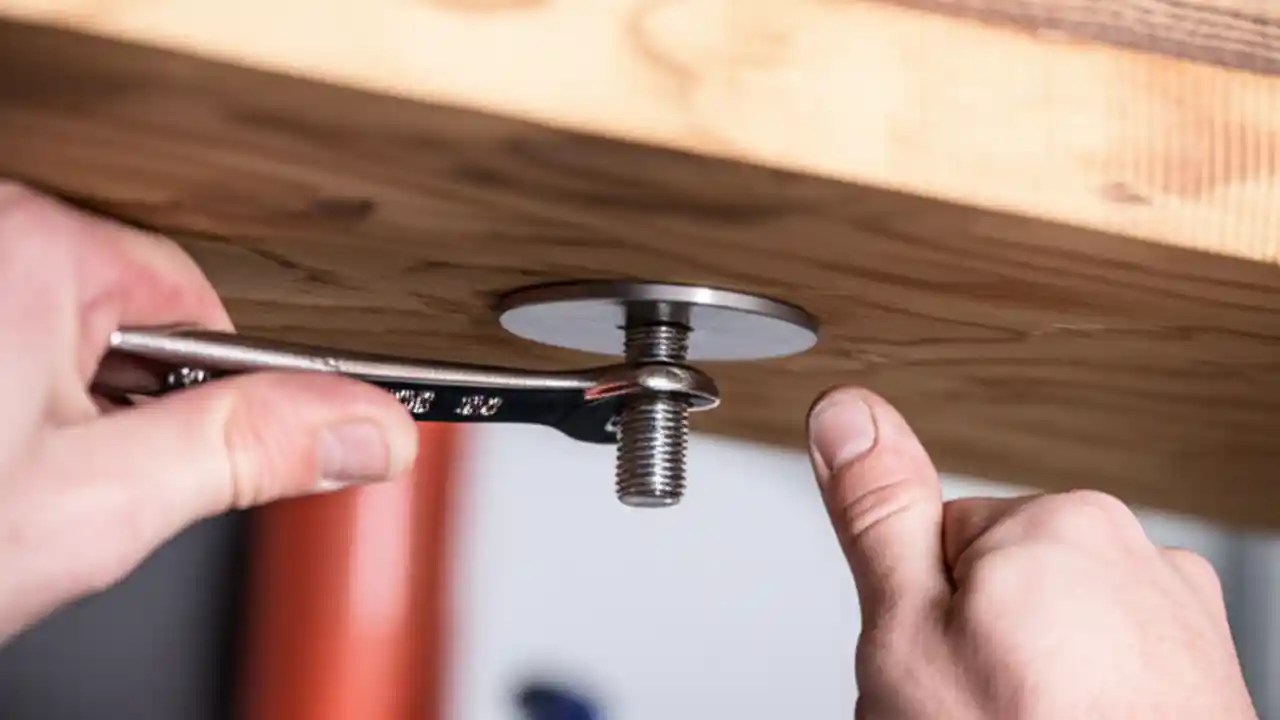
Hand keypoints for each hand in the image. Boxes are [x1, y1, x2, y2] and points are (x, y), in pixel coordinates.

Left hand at [0, 182, 417, 640]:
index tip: (171, 449)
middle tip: (60, 476)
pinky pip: (4, 333)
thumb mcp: (96, 505)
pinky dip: (2, 391)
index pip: (195, 302)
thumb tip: (369, 428)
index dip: (200, 394)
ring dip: (50, 403)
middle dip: (118, 402)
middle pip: (121, 314)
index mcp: (34, 251)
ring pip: (53, 330)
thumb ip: (248, 451)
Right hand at [807, 388, 1256, 718]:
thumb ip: (877, 513)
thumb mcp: (908, 634)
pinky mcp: (1205, 687)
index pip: (939, 545)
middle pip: (997, 591)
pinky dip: (1080, 711)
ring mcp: (1182, 626)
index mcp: (1062, 521)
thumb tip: (847, 411)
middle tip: (967, 716)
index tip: (930, 668)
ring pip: (1051, 642)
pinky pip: (1107, 681)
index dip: (914, 617)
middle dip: (968, 650)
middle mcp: (1140, 557)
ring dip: (1021, 687)